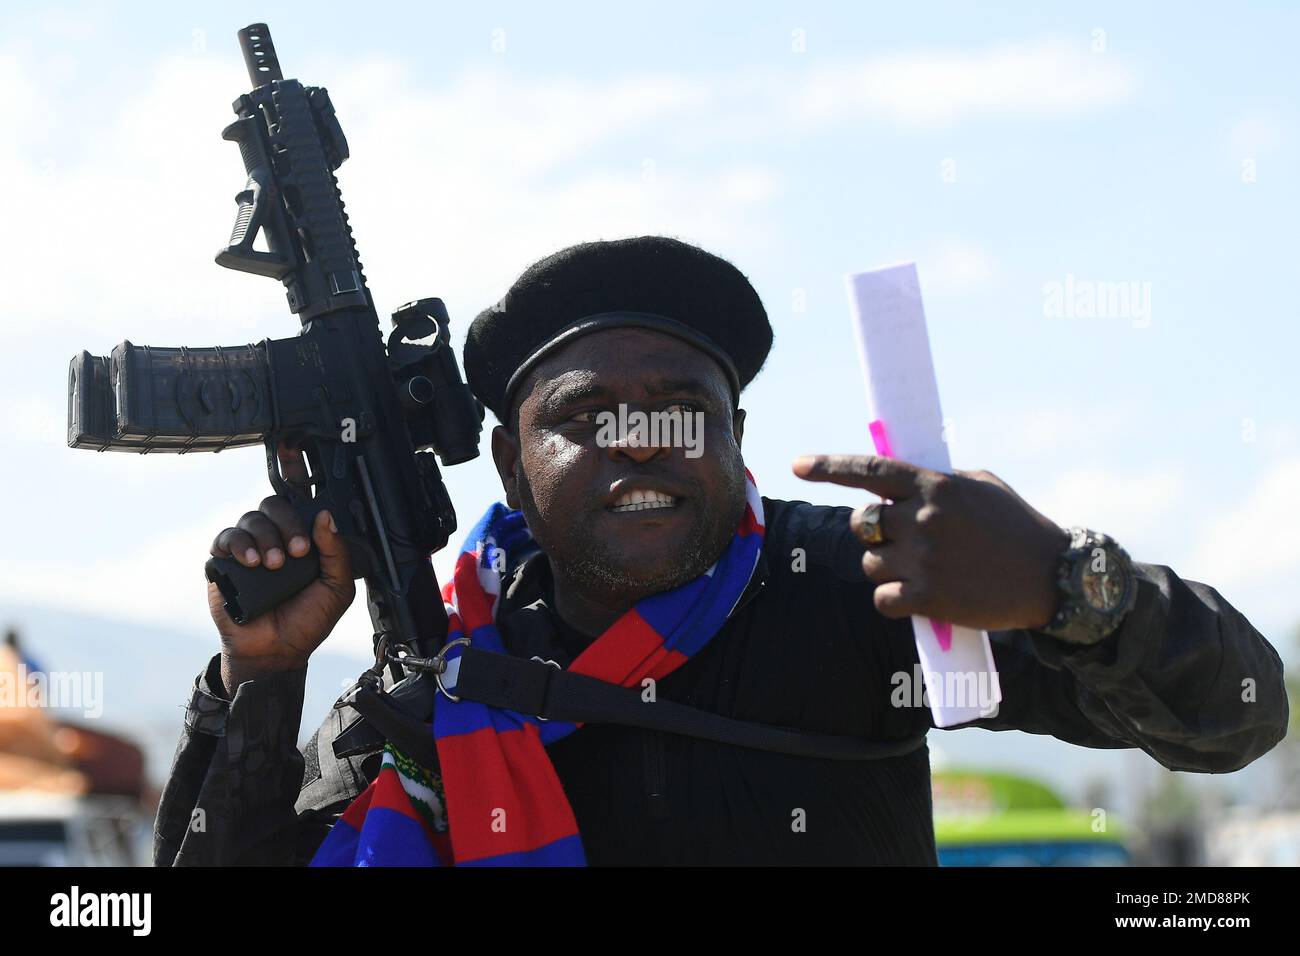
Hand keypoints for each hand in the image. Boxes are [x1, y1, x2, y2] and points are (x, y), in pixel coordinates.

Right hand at [208, 444, 355, 690]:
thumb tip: (326, 517)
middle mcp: (276, 535)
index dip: (296, 468)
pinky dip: (240, 545)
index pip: (301, 498)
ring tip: (275, 565)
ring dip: (265, 538)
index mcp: (304, 536)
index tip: (295, 448)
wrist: (277, 650)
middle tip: (297, 552)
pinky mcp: (225, 560)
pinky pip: (226, 537)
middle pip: (275, 503)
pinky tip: (252, 563)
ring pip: (252, 518)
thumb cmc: (308, 619)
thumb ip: (337, 553)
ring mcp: (250, 546)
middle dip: (287, 523)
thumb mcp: (336, 588)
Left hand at [792, 454, 1069, 630]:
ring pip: (870, 563)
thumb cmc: (1017, 526)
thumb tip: (896, 480)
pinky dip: (892, 599)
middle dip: (873, 533)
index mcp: (935, 486)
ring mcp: (923, 559)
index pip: (869, 472)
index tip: (798, 465)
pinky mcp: (927, 597)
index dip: (828, 467)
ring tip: (921, 571)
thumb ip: (938, 481)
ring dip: (885, 568)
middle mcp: (923, 519)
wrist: (1053, 578)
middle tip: (900, 541)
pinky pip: (882, 598)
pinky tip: (916, 597)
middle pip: (862, 524)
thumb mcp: (981, 485)